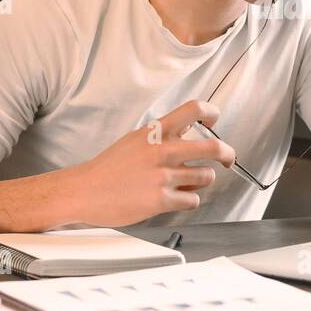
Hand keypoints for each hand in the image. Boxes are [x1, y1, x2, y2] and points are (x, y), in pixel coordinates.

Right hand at [59, 100, 235, 226]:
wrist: (84, 191)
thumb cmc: (108, 168)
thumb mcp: (135, 140)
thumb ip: (162, 137)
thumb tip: (188, 137)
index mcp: (155, 132)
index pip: (194, 109)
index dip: (211, 112)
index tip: (214, 120)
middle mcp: (163, 151)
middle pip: (214, 148)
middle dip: (227, 155)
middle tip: (227, 159)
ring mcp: (163, 176)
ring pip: (205, 177)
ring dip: (201, 181)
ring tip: (187, 183)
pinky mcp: (161, 200)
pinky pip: (192, 200)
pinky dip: (189, 200)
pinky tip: (176, 198)